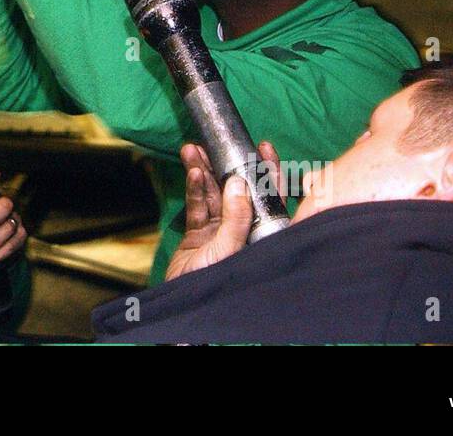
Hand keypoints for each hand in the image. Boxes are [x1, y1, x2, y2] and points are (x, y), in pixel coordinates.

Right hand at [164, 141, 281, 280]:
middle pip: (238, 190)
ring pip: (214, 193)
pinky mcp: (200, 235)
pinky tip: (192, 172)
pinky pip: (198, 206)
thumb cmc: (213, 286)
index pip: (270, 197)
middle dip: (227, 165)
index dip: (268, 171)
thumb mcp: (228, 249)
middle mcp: (243, 230)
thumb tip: (239, 183)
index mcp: (260, 235)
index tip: (264, 147)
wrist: (181, 307)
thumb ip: (236, 216)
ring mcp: (220, 232)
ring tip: (192, 151)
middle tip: (217, 144)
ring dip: (203, 171)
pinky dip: (194, 188)